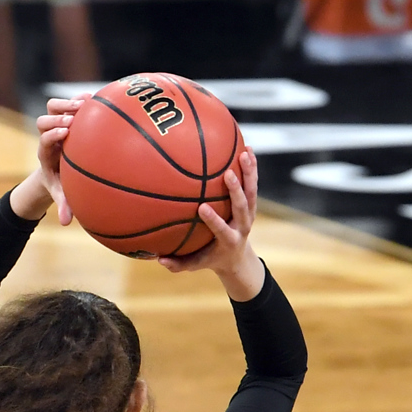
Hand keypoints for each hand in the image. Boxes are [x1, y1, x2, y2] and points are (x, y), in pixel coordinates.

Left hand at [12, 97, 80, 224]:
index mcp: (46, 152)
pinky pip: (71, 103)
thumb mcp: (62, 194)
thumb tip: (65, 223)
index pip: (43, 139)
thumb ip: (64, 205)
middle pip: (44, 118)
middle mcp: (49, 135)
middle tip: (73, 119)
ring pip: (53, 106)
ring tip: (85, 103)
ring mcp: (57, 124)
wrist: (57, 170)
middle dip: (57, 117)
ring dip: (67, 104)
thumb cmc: (62, 184)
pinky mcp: (68, 117)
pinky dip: (80, 100)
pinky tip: (96, 97)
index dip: (52, 134)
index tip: (65, 133)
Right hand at [157, 153, 264, 300]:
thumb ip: (179, 263)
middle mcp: (242, 226)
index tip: (202, 208)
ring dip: (249, 174)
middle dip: (236, 192)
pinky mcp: (252, 204)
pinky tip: (247, 148)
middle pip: (242, 208)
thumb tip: (159, 259)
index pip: (221, 230)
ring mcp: (249, 214)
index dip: (214, 220)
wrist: (237, 258)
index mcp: (229, 240)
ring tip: (244, 153)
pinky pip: (253, 184)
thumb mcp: (196, 263)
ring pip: (252, 192)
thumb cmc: (211, 257)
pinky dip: (252, 167)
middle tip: (228, 174)